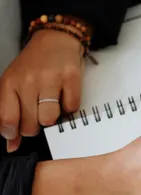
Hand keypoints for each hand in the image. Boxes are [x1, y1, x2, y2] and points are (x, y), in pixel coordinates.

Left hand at [0, 29, 83, 151]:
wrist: (55, 41)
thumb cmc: (34, 66)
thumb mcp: (15, 86)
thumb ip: (11, 114)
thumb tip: (12, 145)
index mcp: (10, 82)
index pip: (7, 119)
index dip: (13, 133)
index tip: (16, 134)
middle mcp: (28, 81)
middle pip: (31, 124)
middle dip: (35, 126)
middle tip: (38, 114)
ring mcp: (50, 80)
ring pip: (50, 119)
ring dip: (53, 118)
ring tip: (52, 107)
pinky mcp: (71, 79)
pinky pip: (71, 109)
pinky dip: (69, 108)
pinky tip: (65, 97)